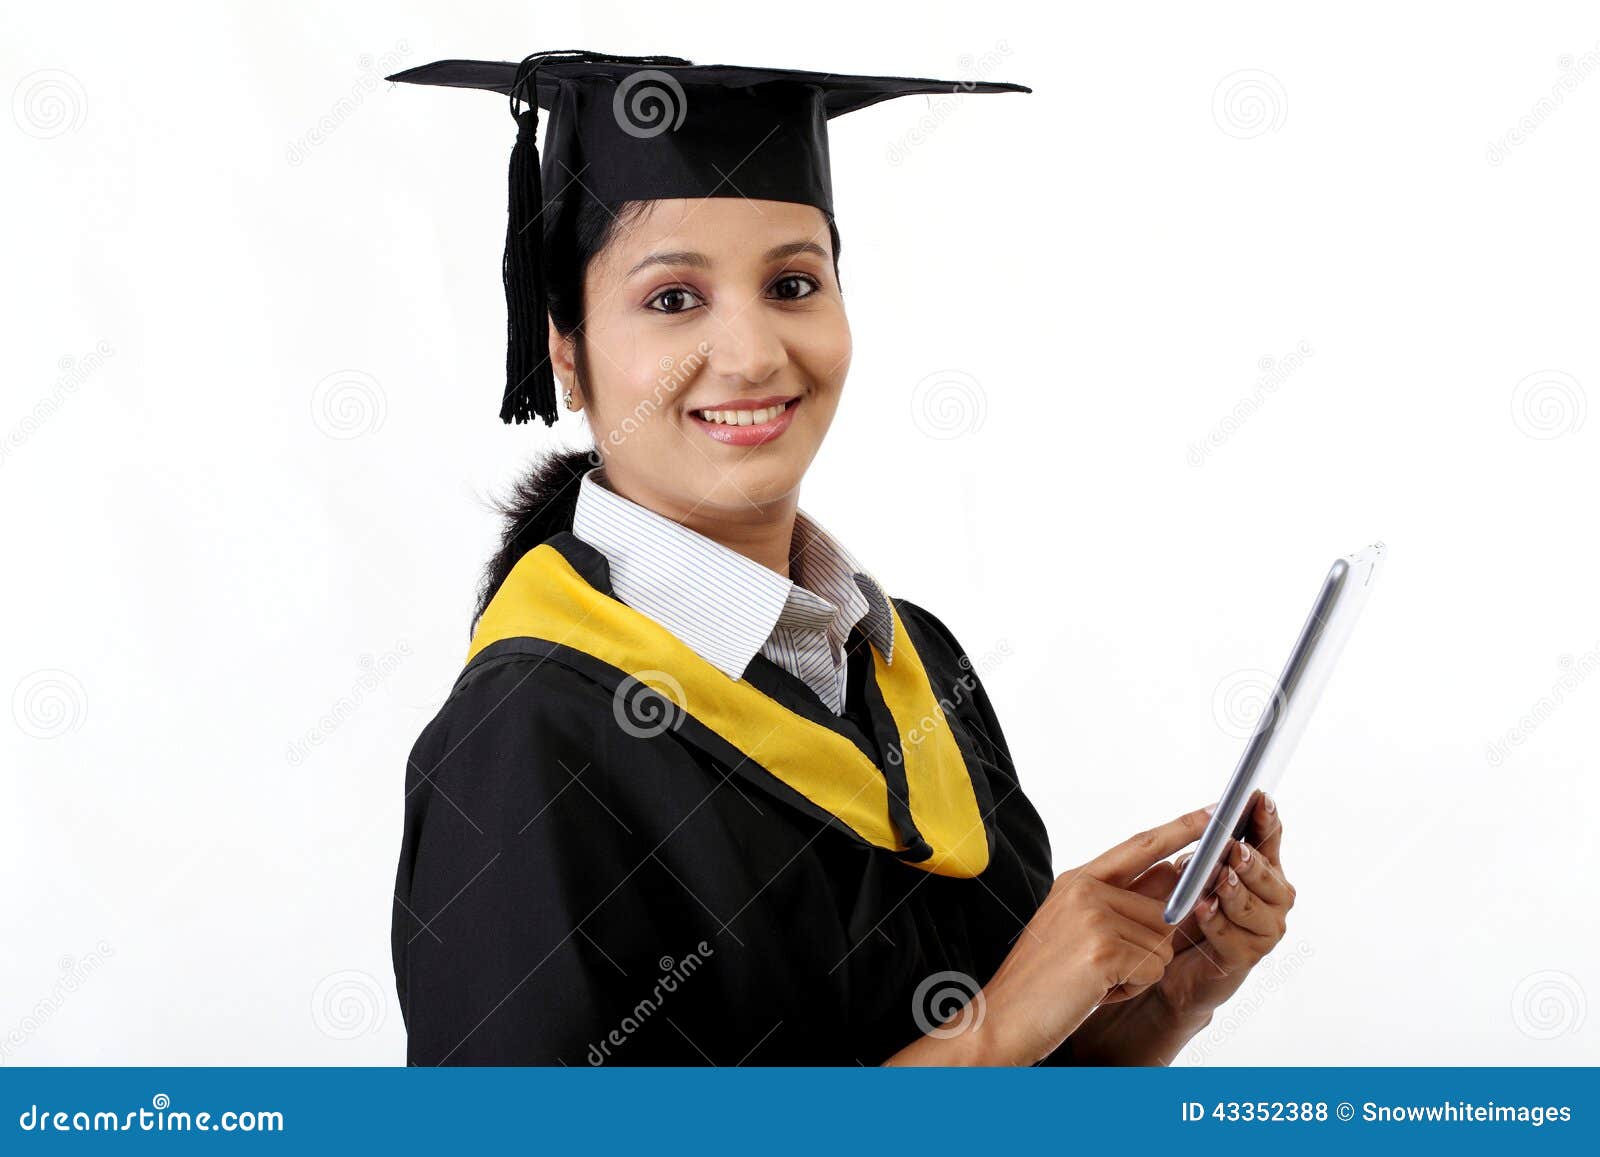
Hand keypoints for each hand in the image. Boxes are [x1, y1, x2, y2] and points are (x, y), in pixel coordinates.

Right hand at [951, 804, 1212, 1065]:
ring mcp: (1093, 916)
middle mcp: (1085, 889)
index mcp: (1077, 880)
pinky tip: (1095, 991)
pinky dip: (1131, 990)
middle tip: (1102, 968)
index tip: (1215, 813)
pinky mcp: (1103, 949)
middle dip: (1147, 949)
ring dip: (1138, 973)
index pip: (1141, 845)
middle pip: (1164, 911)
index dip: (1181, 828)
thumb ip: (1123, 902)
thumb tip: (1174, 877)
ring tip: (1095, 979)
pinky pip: (1154, 970)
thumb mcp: (1079, 929)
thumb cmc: (1043, 981)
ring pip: (1163, 944)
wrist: (1003, 1018)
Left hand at [1130, 789, 1295, 1021]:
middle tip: (1234, 850)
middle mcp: (1272, 898)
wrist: (1170, 969)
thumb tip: (1211, 820)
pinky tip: (1202, 908)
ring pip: (1254, 907)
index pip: (1268, 836)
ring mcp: (1263, 930)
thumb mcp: (1194, 872)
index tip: (1259, 797)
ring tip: (1219, 878)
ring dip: (1234, 891)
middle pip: (1267, 874)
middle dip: (1250, 861)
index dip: (1265, 818)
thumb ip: (1208, 851)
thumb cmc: (1184, 911)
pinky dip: (1216, 921)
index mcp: (1261, 868)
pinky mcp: (1244, 958)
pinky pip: (1234, 938)